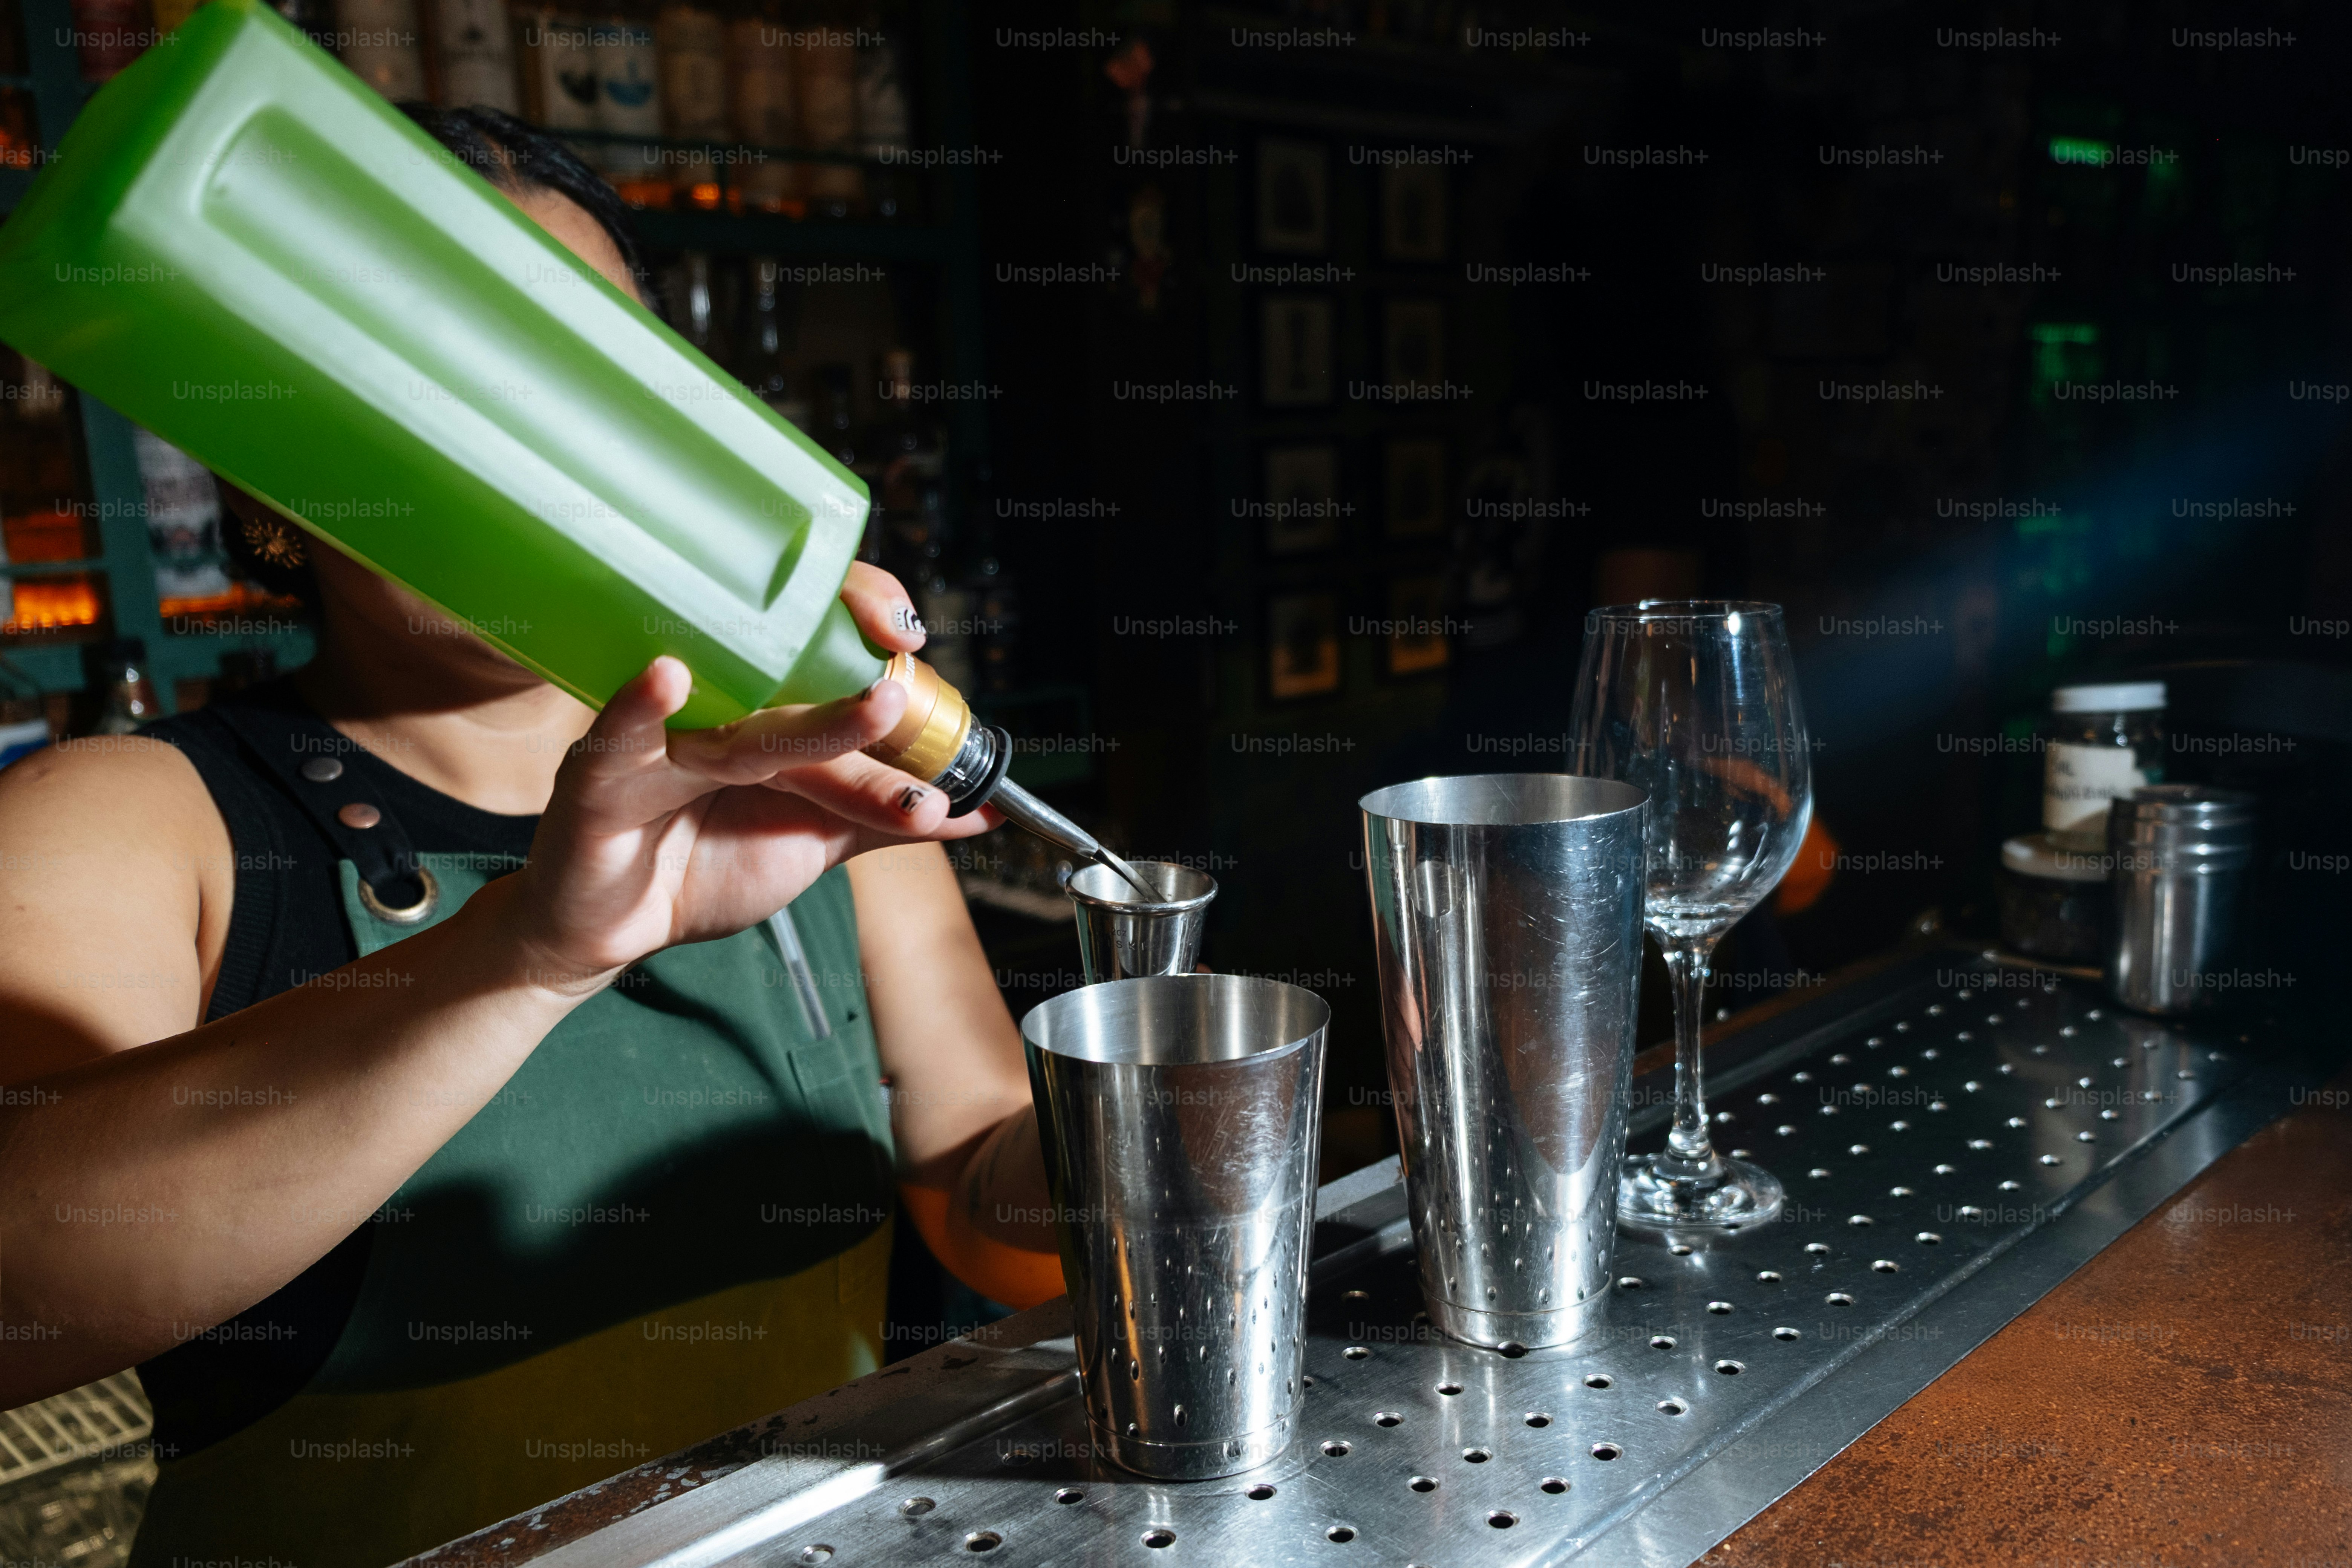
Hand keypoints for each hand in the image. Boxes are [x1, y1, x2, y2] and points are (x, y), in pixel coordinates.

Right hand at [507, 565, 991, 990]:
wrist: (610, 930)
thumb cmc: (704, 866)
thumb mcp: (815, 840)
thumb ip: (889, 818)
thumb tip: (980, 805)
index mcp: (773, 718)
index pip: (825, 653)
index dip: (867, 628)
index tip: (915, 638)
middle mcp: (721, 715)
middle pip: (801, 690)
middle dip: (863, 689)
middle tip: (912, 677)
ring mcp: (662, 741)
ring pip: (748, 730)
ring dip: (815, 722)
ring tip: (877, 705)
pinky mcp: (601, 779)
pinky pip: (621, 741)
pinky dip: (640, 709)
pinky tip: (667, 678)